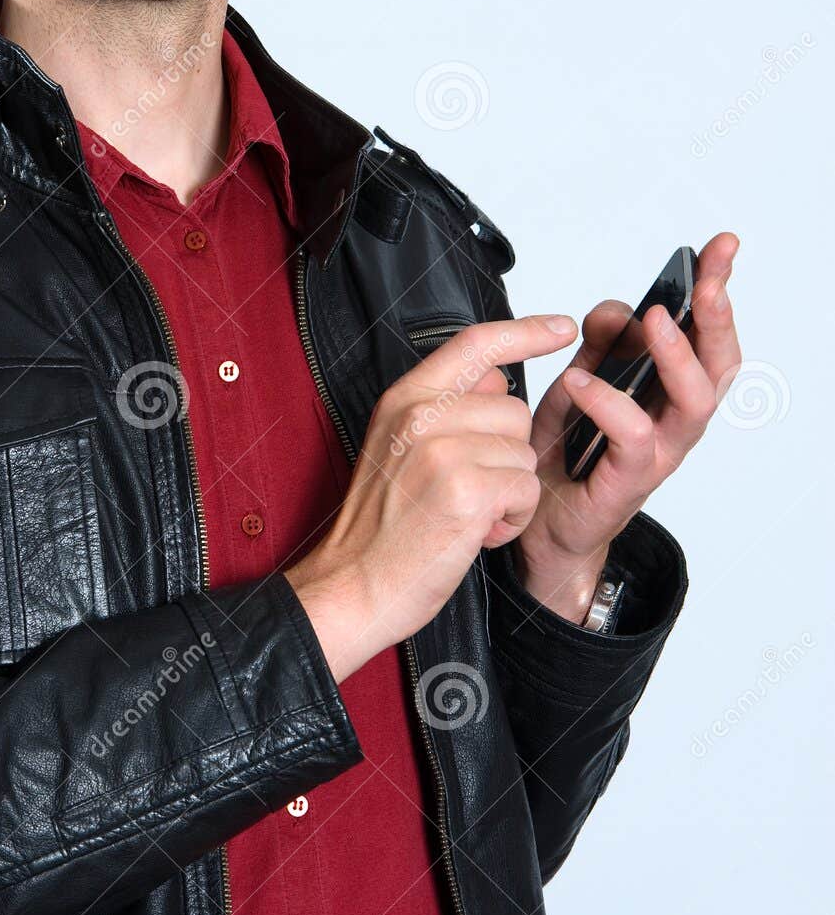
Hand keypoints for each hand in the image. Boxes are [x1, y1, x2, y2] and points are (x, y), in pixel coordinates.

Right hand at [284, 313, 578, 681]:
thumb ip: (447, 407)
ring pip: (525, 453)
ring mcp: (442, 451)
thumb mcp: (399, 447)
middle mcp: (421, 416)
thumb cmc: (381, 528)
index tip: (561, 327)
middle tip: (468, 490)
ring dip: (511, 492)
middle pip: (515, 409)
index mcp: (404, 399)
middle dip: (508, 456)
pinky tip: (476, 533)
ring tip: (467, 514)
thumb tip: (498, 380)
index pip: (475, 344)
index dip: (525, 332)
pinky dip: (512, 519)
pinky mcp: (466, 491)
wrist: (354, 587)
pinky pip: (527, 490)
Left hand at [516, 232, 741, 622]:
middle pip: (719, 364)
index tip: (721, 247)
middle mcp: (674, 419)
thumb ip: (600, 346)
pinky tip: (580, 381)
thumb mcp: (578, 382)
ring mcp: (658, 451)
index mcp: (667, 390)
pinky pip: (634, 436)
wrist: (538, 519)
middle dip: (717, 315)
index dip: (717, 290)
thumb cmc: (566, 454)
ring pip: (694, 401)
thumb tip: (615, 308)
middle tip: (707, 279)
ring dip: (678, 355)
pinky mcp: (629, 479)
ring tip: (653, 320)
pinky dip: (609, 402)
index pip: (706, 334)